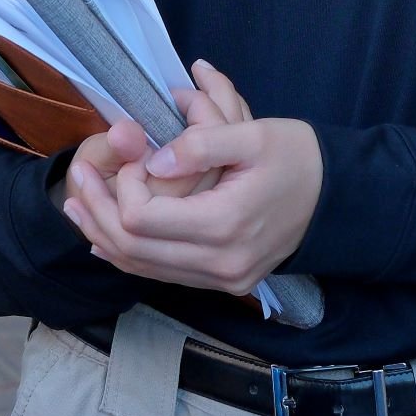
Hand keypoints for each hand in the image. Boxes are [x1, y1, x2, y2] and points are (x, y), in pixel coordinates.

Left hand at [63, 63, 321, 296]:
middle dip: (95, 211)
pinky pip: (161, 273)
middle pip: (131, 249)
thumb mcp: (252, 135)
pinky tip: (106, 230)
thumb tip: (153, 162)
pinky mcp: (221, 280)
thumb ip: (200, 144)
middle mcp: (220, 263)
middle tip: (78, 175)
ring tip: (79, 201)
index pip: (141, 219)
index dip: (121, 187)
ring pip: (141, 267)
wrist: (337, 198)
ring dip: (103, 234)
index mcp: (224, 225)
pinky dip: (129, 252)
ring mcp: (221, 278)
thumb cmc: (296, 158)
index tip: (131, 156)